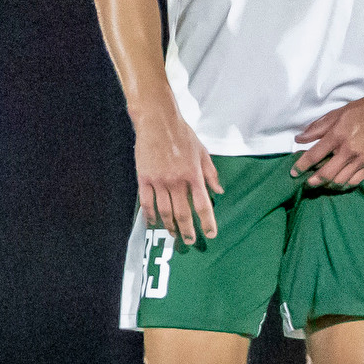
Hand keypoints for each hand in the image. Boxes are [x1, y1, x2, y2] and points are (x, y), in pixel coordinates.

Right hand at [134, 109, 221, 244]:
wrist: (158, 122)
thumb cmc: (182, 134)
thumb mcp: (202, 152)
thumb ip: (210, 174)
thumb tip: (219, 191)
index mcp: (193, 175)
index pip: (203, 205)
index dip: (207, 222)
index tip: (210, 234)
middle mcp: (177, 181)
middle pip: (182, 213)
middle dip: (187, 230)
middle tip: (189, 241)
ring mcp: (159, 181)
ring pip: (164, 211)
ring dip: (169, 226)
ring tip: (173, 234)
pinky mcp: (144, 178)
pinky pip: (147, 202)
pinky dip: (149, 216)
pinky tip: (153, 223)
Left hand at [292, 91, 363, 190]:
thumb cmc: (362, 110)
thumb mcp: (336, 114)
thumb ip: (317, 128)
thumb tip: (299, 139)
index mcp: (337, 135)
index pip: (314, 155)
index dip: (301, 166)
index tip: (294, 172)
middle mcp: (348, 149)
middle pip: (326, 173)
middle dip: (313, 181)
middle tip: (307, 183)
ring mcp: (361, 159)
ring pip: (340, 181)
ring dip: (327, 185)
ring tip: (321, 183)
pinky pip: (355, 181)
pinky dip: (344, 185)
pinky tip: (338, 183)